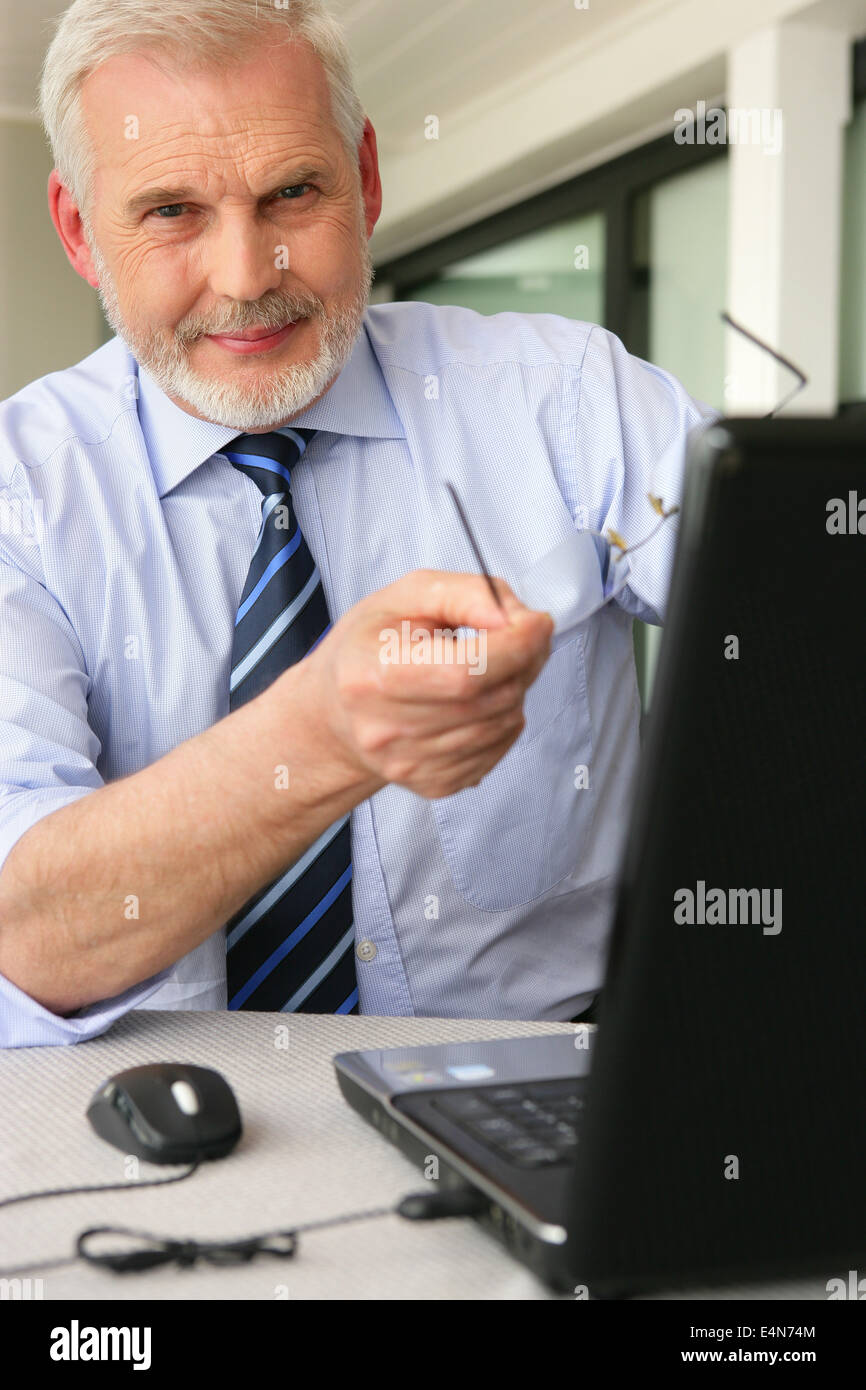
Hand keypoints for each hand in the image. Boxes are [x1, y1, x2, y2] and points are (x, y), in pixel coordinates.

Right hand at [298, 569, 553, 799]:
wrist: (334, 711)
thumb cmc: (368, 648)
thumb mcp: (405, 597)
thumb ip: (464, 595)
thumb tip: (514, 616)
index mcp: (375, 674)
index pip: (467, 672)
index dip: (516, 645)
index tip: (536, 622)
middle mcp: (388, 729)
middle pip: (491, 698)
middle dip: (524, 661)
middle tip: (518, 637)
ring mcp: (412, 764)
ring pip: (503, 724)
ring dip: (515, 689)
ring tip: (490, 668)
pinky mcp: (434, 784)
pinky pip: (498, 749)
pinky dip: (504, 720)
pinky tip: (477, 701)